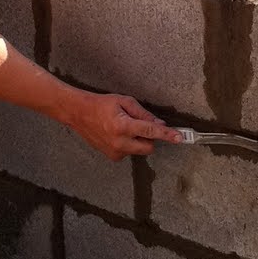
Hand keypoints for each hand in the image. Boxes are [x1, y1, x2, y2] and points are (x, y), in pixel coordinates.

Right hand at [67, 90, 182, 158]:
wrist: (79, 114)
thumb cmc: (101, 105)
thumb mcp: (124, 102)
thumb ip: (143, 114)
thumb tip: (159, 124)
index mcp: (123, 125)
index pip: (150, 131)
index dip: (167, 135)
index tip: (179, 138)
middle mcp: (119, 142)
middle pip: (148, 147)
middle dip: (150, 138)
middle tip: (141, 125)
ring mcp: (115, 151)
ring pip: (139, 150)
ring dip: (138, 140)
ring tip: (123, 127)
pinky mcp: (112, 156)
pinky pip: (129, 152)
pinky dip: (129, 144)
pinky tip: (117, 134)